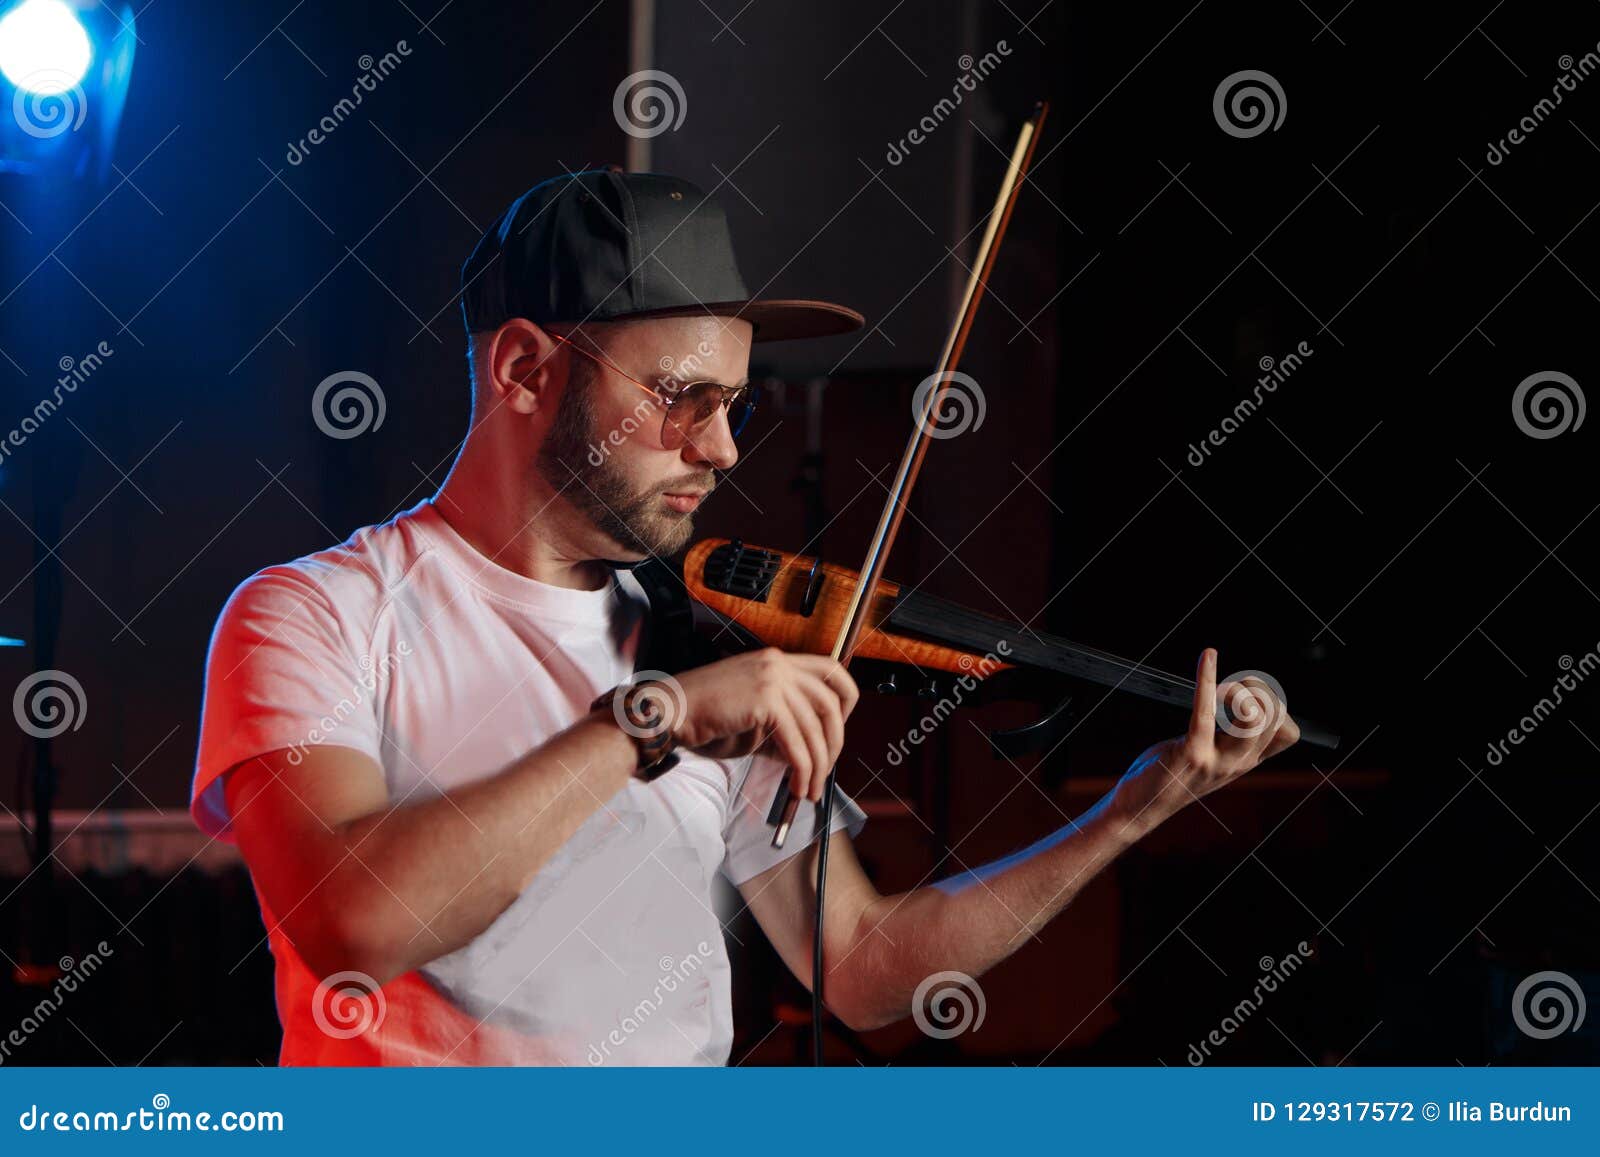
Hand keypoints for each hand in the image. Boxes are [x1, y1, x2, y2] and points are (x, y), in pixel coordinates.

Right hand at [668, 648, 859, 801]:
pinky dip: (802, 770)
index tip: (839, 728)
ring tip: (810, 789)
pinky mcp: (765, 701)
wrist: (669, 713)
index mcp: (776, 661)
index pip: (831, 670)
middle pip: (830, 702)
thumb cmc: (703, 718)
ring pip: (815, 728)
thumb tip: (809, 753)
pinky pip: (796, 743)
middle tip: (827, 770)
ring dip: (818, 765)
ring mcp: (773, 679)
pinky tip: (797, 786)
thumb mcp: (753, 716)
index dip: (845, 701)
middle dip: (834, 743)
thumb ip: (782, 726)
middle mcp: (779, 664)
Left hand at [1113, 648, 1300, 827]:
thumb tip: (1238, 704)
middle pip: (1275, 718)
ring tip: (1220, 687)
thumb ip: (1227, 740)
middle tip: (1230, 684)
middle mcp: (1238, 763)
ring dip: (1241, 690)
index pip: (1287, 732)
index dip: (1276, 705)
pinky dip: (1208, 679)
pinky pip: (1206, 711)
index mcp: (1246, 762)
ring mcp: (1217, 761)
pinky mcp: (1191, 754)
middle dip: (1259, 689)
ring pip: (1255, 718)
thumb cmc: (1170, 775)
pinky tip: (1208, 657)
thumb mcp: (1211, 758)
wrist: (1139, 809)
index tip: (1247, 693)